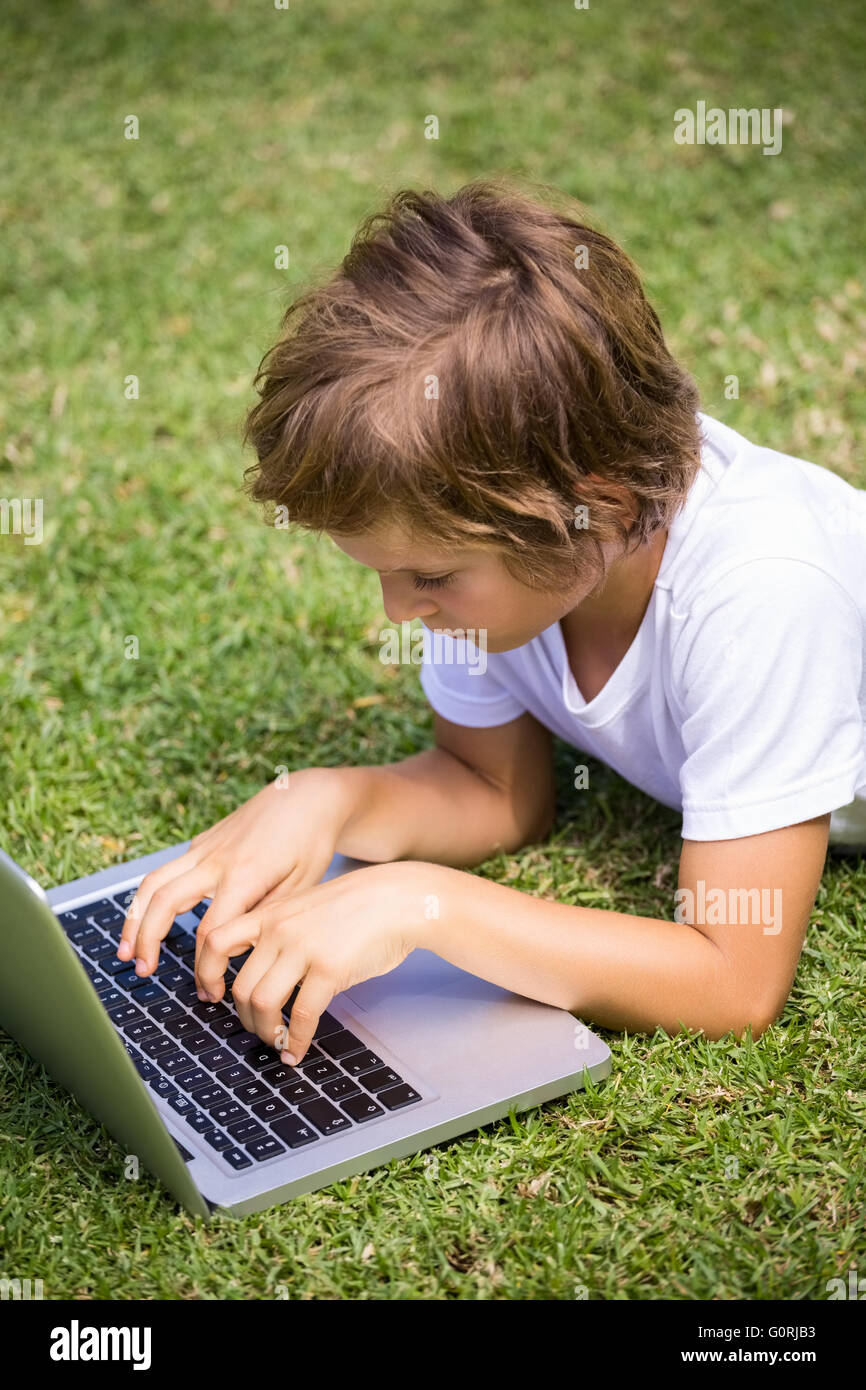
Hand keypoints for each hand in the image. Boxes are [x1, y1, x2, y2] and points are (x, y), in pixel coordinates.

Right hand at [117, 768, 353, 976]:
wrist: (307, 797)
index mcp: (244, 875)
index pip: (210, 933)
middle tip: (143, 972)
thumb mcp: (301, 887)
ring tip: (126, 951)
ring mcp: (204, 848)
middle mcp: (215, 860)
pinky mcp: (202, 842)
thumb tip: (235, 952)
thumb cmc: (310, 844)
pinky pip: (166, 871)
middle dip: (146, 940)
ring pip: (153, 882)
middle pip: (163, 902)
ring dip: (133, 918)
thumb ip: (266, 918)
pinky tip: (146, 921)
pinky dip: (149, 898)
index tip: (211, 992)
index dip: (205, 969)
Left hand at [194, 860, 443, 1063]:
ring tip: (277, 1042)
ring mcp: (302, 948)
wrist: (399, 899)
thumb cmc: (359, 908)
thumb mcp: (307, 908)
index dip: (205, 974)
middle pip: (239, 986)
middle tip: (259, 1030)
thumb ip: (282, 933)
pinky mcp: (329, 969)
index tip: (211, 996)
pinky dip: (295, 1040)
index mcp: (270, 913)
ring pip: (262, 1003)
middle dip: (244, 1019)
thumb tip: (262, 975)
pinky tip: (297, 1050)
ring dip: (265, 1032)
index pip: (214, 942)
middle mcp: (279, 929)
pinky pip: (301, 1015)